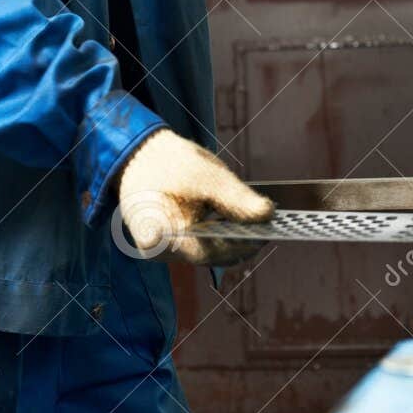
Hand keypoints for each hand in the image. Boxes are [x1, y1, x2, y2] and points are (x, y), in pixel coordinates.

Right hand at [116, 129, 273, 265]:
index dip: (239, 245)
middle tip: (273, 226)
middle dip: (243, 241)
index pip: (207, 251)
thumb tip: (268, 214)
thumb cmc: (167, 163)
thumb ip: (236, 198)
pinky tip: (244, 222)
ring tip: (263, 222)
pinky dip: (224, 235)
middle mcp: (161, 251)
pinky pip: (205, 246)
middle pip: (212, 256)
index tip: (266, 233)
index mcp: (158, 234)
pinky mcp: (175, 246)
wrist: (139, 157)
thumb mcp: (205, 174)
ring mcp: (167, 252)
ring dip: (236, 239)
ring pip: (211, 253)